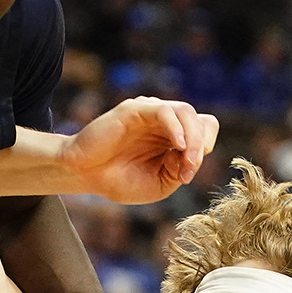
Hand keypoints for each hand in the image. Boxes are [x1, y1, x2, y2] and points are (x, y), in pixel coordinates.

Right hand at [65, 98, 219, 204]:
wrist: (86, 176)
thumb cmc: (120, 180)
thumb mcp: (160, 184)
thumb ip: (181, 169)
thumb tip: (194, 155)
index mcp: (173, 137)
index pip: (205, 129)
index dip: (204, 150)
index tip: (186, 177)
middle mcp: (164, 122)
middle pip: (200, 121)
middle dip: (201, 148)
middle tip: (187, 173)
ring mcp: (150, 112)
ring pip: (186, 112)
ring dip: (194, 139)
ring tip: (186, 161)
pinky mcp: (135, 109)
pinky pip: (165, 111)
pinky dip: (177, 129)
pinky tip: (178, 147)